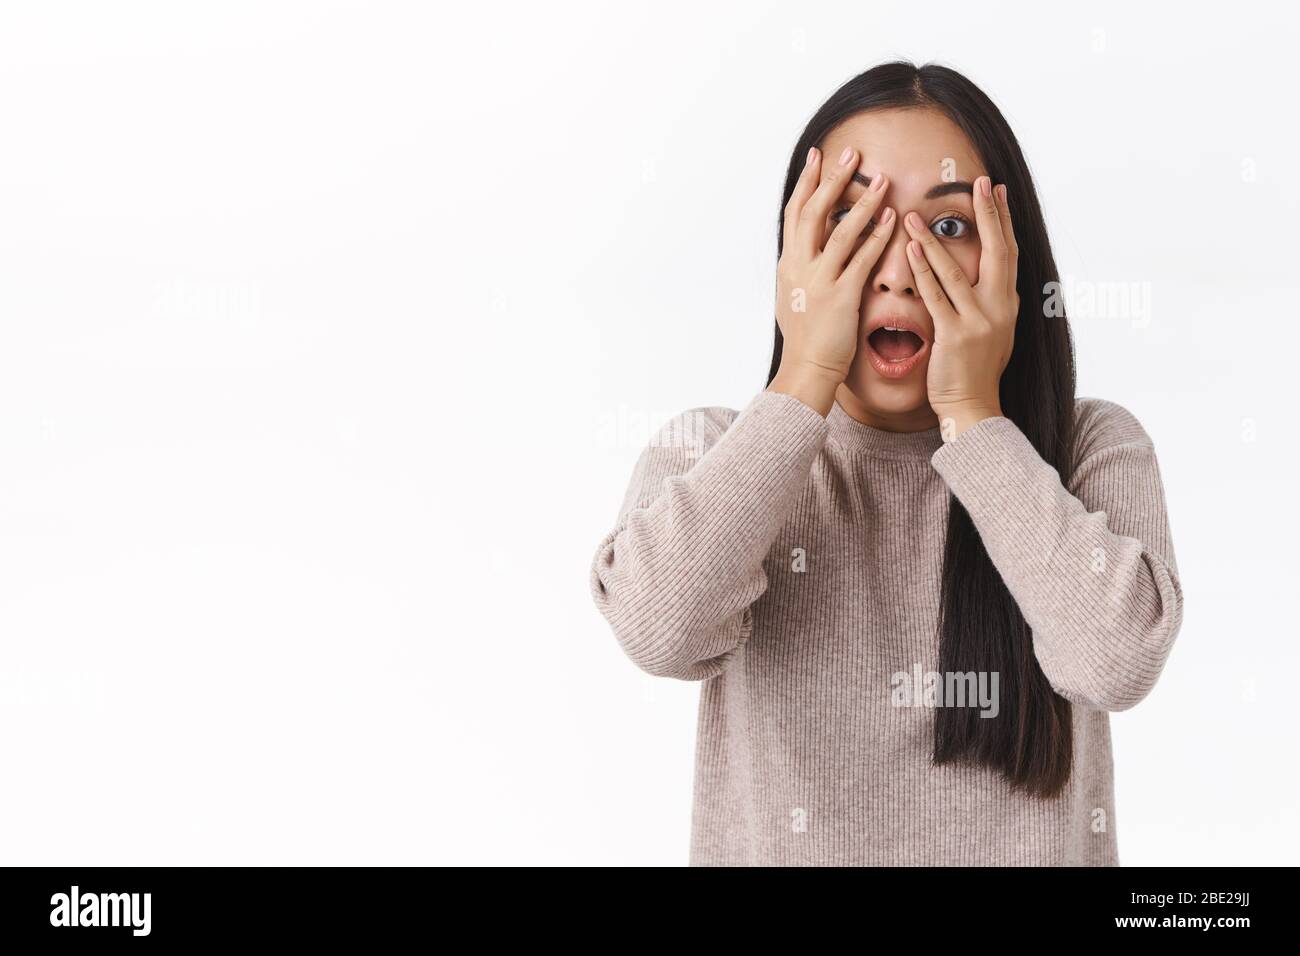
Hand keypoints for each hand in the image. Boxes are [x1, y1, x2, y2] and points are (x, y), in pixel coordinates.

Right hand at [768, 145, 896, 414]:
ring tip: (882, 179)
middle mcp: (798, 267)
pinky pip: (861, 259)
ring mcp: (818, 281)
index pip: (794, 213)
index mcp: (788, 264)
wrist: (806, 369)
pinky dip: (876, 236)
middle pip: (812, 211)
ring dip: (863, 202)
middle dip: (832, 180)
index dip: (806, 183)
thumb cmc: (806, 338)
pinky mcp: (840, 296)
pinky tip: (892, 218)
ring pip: (839, 230)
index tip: (818, 157)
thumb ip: (800, 269)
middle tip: (851, 153)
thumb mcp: (793, 296)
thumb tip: (803, 248)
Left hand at [902, 176, 1018, 436]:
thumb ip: (987, 303)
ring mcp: (979, 320)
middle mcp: (999, 306)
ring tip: (915, 214)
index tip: (997, 189)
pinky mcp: (955, 335)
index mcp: (1008, 303)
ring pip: (957, 270)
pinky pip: (936, 296)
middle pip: (997, 250)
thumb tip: (986, 279)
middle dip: (988, 215)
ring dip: (934, 239)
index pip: (1008, 251)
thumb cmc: (974, 371)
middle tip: (979, 182)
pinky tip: (909, 249)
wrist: (973, 407)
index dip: (1002, 219)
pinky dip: (923, 270)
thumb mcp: (991, 332)